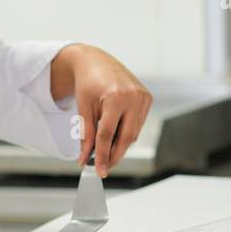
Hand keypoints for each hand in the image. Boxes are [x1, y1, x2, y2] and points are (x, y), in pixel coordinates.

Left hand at [55, 44, 152, 177]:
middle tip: (104, 167)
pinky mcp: (148, 98)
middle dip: (114, 155)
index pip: (107, 134)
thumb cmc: (86, 83)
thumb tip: (85, 158)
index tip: (98, 170)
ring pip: (133, 132)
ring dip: (120, 144)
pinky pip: (138, 123)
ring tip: (106, 151)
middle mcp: (133, 96)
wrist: (95, 62)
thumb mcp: (82, 108)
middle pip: (125, 137)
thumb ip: (85, 134)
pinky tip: (116, 135)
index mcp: (114, 97)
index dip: (102, 155)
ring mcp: (143, 97)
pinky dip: (127, 132)